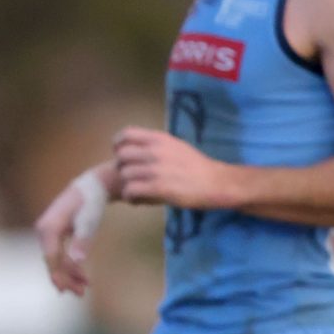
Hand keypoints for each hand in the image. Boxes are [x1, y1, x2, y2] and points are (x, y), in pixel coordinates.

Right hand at [34, 177, 97, 296]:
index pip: (51, 257)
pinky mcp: (53, 234)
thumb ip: (83, 241)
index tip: (65, 290)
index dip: (58, 275)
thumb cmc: (91, 202)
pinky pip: (59, 254)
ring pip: (56, 260)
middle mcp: (43, 231)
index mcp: (48, 228)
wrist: (91, 186)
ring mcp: (47, 233)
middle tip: (82, 293)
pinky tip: (81, 274)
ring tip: (85, 286)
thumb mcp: (89, 221)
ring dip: (70, 274)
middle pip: (52, 261)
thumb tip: (78, 260)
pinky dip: (69, 265)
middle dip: (66, 278)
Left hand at [113, 126, 232, 209]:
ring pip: (124, 174)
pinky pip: (130, 190)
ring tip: (134, 191)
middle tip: (130, 176)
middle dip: (121, 167)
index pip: (126, 134)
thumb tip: (134, 148)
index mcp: (159, 139)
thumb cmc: (195, 166)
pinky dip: (130, 196)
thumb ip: (155, 146)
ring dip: (126, 184)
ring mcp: (157, 169)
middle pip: (121, 156)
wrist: (215, 182)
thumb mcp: (175, 146)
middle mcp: (156, 151)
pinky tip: (136, 199)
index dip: (118, 145)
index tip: (120, 154)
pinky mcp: (159, 187)